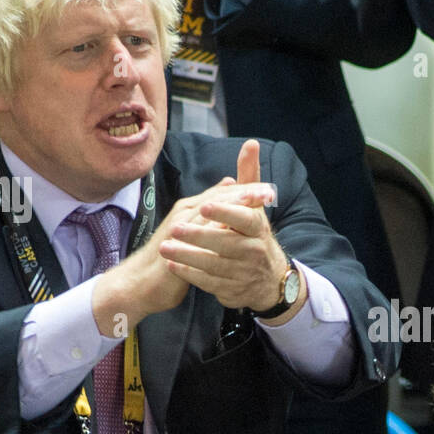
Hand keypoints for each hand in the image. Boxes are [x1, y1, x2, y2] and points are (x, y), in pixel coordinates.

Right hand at [91, 146, 275, 333]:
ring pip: (212, 208)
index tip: (269, 189)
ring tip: (259, 200)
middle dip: (245, 192)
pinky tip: (238, 224)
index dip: (245, 190)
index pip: (221, 194)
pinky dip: (221, 223)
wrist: (143, 283)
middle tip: (269, 190)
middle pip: (220, 196)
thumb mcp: (193, 239)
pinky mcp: (178, 241)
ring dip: (237, 203)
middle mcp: (185, 212)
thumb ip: (209, 224)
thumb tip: (226, 210)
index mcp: (191, 209)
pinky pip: (201, 229)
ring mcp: (180, 226)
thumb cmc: (170, 260)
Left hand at [159, 139, 295, 310]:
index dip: (225, 213)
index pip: (244, 219)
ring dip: (188, 257)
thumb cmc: (253, 234)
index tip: (205, 206)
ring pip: (214, 265)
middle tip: (175, 229)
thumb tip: (250, 143)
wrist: (269, 279)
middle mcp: (253, 251)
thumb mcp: (255, 207)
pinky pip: (209, 282)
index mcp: (258, 228)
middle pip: (225, 244)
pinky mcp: (232, 290)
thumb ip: (249, 176)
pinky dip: (190, 275)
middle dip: (199, 237)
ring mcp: (243, 273)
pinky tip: (173, 265)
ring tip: (165, 248)